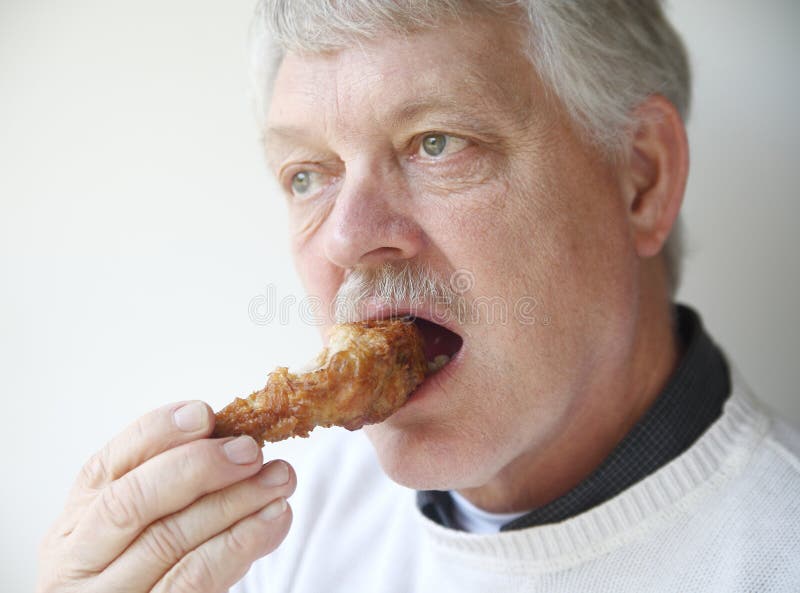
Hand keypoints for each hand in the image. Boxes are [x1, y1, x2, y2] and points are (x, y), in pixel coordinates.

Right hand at [36, 401, 295, 592]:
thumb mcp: (144, 524)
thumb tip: (236, 441)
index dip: (155, 435)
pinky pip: (196, 577)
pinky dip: (240, 542)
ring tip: (279, 480)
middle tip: (251, 450)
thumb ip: (174, 485)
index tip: (205, 414)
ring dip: (235, 501)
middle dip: (198, 466)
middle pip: (132, 502)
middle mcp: (78, 562)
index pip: (105, 468)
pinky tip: (273, 519)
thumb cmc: (150, 568)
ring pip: (169, 538)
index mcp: (74, 523)